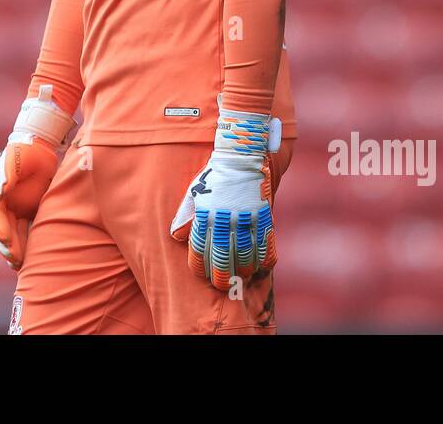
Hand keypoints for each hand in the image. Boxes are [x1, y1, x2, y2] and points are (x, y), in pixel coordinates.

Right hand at [0, 85, 73, 269]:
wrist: (40, 147)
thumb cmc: (25, 152)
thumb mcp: (15, 160)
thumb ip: (7, 175)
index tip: (5, 239)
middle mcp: (5, 205)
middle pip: (3, 229)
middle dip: (8, 245)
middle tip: (15, 258)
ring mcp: (17, 209)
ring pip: (14, 234)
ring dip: (16, 249)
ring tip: (21, 264)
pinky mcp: (30, 211)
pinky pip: (27, 231)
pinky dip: (27, 244)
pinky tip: (30, 258)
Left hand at [170, 97, 280, 289]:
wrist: (240, 157)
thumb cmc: (213, 177)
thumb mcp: (194, 194)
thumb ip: (186, 216)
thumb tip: (176, 237)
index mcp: (205, 215)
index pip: (200, 249)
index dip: (200, 266)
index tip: (203, 275)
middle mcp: (225, 219)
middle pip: (222, 258)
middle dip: (221, 276)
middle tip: (222, 285)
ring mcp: (246, 219)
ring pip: (245, 256)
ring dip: (243, 270)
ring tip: (241, 277)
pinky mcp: (263, 216)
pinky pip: (266, 245)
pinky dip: (264, 259)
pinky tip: (261, 266)